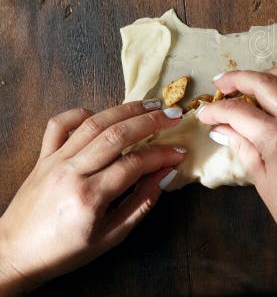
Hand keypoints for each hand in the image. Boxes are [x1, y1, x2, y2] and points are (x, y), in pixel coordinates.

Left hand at [0, 101, 186, 293]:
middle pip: (116, 135)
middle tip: (174, 115)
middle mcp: (71, 173)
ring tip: (151, 104)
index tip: (180, 152)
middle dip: (150, 121)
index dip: (162, 155)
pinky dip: (82, 113)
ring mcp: (54, 161)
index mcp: (89, 198)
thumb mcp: (111, 237)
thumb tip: (165, 175)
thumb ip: (141, 204)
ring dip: (126, 109)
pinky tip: (103, 115)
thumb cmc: (65, 251)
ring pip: (94, 123)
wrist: (15, 254)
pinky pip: (60, 124)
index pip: (135, 164)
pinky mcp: (42, 157)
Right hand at [197, 68, 276, 295]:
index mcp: (276, 138)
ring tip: (259, 81)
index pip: (238, 110)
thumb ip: (244, 148)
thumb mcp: (263, 182)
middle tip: (222, 84)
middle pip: (264, 84)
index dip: (216, 109)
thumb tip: (222, 129)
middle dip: (238, 79)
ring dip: (275, 74)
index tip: (205, 112)